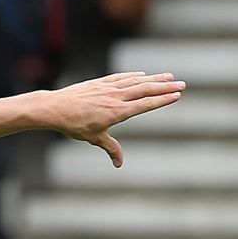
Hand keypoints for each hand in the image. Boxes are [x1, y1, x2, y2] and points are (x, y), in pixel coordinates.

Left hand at [46, 72, 185, 166]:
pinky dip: (134, 76)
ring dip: (154, 78)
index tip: (177, 96)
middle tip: (182, 85)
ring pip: (136, 81)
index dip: (163, 100)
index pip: (146, 104)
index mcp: (118, 112)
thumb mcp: (94, 138)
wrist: (55, 108)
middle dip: (165, 87)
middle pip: (146, 90)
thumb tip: (119, 164)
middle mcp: (116, 97)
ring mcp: (108, 87)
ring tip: (169, 76)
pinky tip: (142, 75)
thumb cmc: (74, 125)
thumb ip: (110, 148)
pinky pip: (121, 77)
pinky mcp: (100, 82)